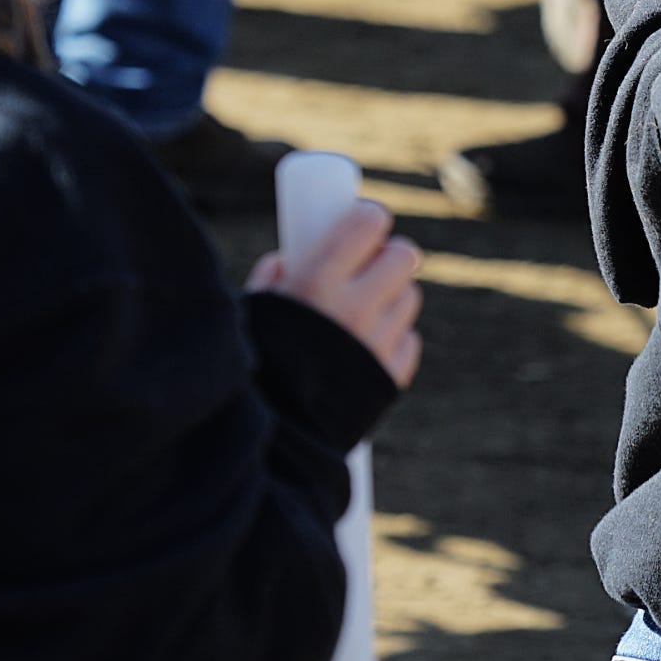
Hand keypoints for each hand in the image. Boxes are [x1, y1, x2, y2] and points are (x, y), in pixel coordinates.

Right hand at [246, 199, 422, 386]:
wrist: (273, 440)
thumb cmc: (251, 367)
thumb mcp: (250, 313)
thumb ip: (273, 280)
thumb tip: (287, 260)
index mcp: (318, 281)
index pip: (370, 224)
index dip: (367, 220)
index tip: (360, 225)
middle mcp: (357, 308)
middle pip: (405, 256)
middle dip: (386, 257)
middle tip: (366, 267)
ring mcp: (380, 342)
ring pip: (409, 297)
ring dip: (390, 299)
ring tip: (360, 313)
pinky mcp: (394, 375)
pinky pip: (408, 341)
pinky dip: (392, 340)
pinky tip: (364, 349)